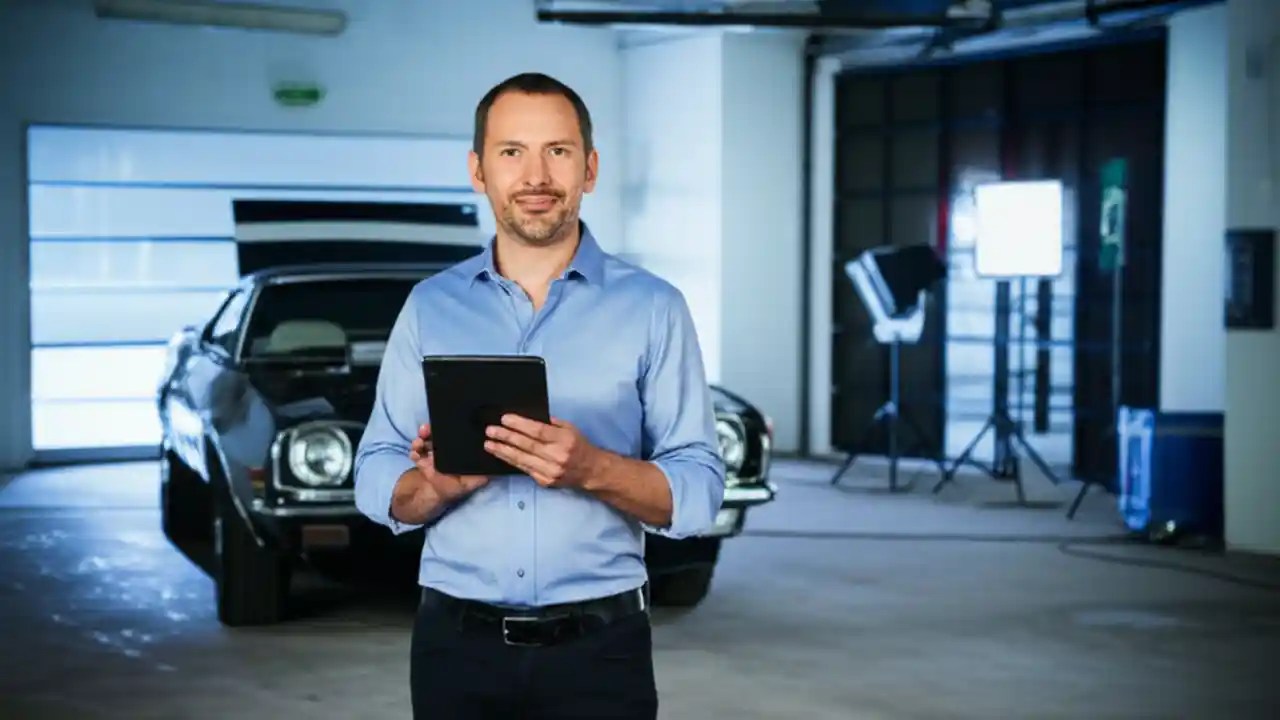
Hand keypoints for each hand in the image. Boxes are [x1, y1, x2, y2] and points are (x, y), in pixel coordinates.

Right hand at [391, 424, 488, 523]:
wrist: (439, 494)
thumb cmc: (458, 485)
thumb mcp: (473, 481)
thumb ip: (482, 476)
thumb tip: (495, 471)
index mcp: (455, 449)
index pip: (451, 434)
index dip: (448, 427)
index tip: (445, 423)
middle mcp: (442, 447)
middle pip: (435, 432)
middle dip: (429, 429)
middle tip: (426, 429)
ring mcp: (431, 452)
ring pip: (424, 439)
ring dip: (420, 438)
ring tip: (419, 441)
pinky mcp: (421, 459)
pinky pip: (415, 452)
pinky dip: (413, 451)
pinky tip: (415, 453)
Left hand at [484, 414, 603, 488]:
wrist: (590, 471)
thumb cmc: (579, 445)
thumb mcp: (570, 428)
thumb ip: (551, 423)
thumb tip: (527, 419)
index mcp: (564, 440)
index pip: (538, 431)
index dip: (520, 425)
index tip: (505, 419)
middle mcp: (557, 456)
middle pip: (527, 445)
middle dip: (506, 437)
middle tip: (490, 431)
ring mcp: (550, 471)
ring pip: (522, 460)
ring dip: (503, 451)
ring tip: (489, 444)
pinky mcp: (545, 481)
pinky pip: (524, 469)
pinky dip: (511, 461)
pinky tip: (501, 455)